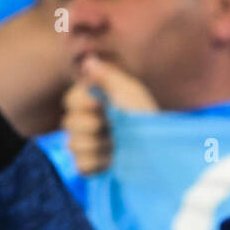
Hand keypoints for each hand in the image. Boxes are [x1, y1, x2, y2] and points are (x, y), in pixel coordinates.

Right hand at [62, 55, 157, 174]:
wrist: (160, 151)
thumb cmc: (146, 117)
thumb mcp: (130, 91)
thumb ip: (107, 76)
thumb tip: (89, 60)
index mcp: (97, 104)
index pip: (70, 101)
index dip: (84, 103)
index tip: (102, 105)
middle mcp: (90, 125)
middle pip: (69, 123)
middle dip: (93, 126)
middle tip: (114, 128)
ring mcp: (91, 148)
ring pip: (73, 145)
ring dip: (97, 146)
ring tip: (118, 147)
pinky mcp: (94, 169)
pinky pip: (80, 166)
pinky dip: (97, 164)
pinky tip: (113, 162)